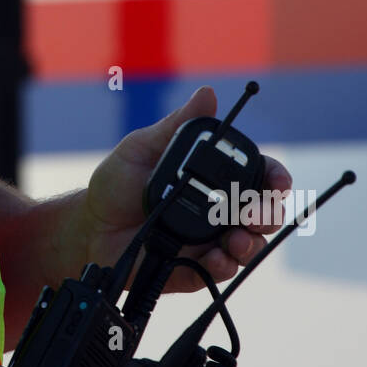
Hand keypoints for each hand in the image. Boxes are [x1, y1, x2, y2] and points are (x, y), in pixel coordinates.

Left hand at [78, 86, 291, 292]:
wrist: (89, 227)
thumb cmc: (116, 183)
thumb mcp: (142, 148)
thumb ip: (176, 126)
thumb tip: (206, 94)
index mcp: (212, 177)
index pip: (257, 175)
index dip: (275, 178)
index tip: (277, 182)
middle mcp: (218, 209)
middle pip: (263, 213)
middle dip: (269, 213)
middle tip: (253, 213)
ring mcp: (209, 241)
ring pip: (250, 245)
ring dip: (251, 242)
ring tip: (236, 240)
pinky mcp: (194, 268)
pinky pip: (220, 272)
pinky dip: (224, 265)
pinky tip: (215, 258)